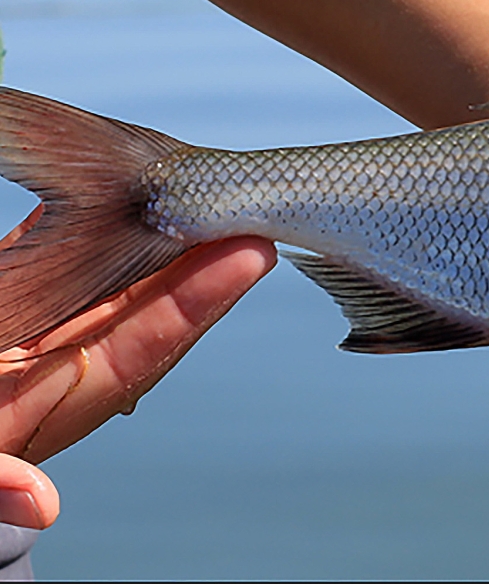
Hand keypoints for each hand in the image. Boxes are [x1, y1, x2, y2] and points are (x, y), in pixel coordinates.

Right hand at [0, 208, 274, 527]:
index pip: (140, 348)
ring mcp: (34, 329)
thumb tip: (43, 507)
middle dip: (202, 260)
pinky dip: (82, 220)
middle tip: (259, 208)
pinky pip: (52, 255)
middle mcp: (54, 364)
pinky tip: (122, 187)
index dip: (197, 302)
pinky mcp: (9, 293)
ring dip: (159, 235)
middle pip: (145, 305)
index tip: (249, 257)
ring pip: (112, 276)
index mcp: (47, 403)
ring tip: (210, 188)